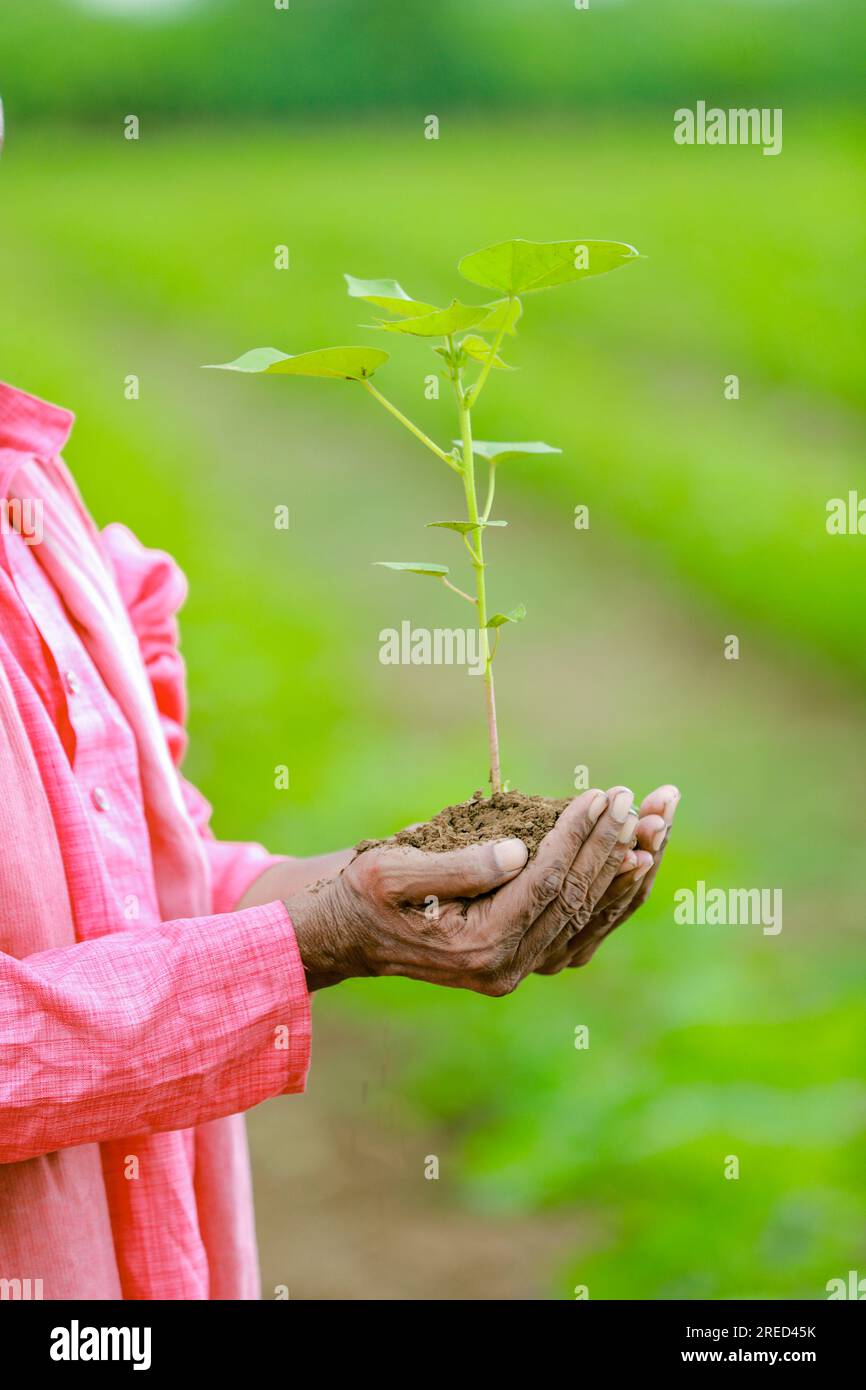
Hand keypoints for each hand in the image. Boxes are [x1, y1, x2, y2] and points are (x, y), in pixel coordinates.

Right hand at [284, 786, 639, 995]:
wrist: (352, 935)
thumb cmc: (367, 893)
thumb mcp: (394, 870)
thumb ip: (459, 864)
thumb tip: (522, 851)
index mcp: (479, 946)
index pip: (548, 882)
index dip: (580, 836)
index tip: (604, 793)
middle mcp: (509, 967)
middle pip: (579, 898)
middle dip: (615, 844)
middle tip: (642, 797)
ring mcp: (522, 968)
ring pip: (593, 915)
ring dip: (629, 866)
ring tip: (660, 821)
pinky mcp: (529, 959)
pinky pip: (587, 926)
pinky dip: (616, 891)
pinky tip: (637, 856)